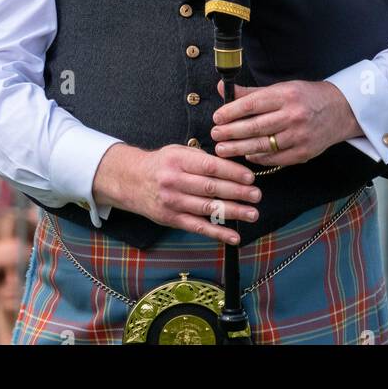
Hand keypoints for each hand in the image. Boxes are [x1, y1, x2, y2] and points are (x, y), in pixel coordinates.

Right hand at [92, 143, 260, 246]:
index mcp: (178, 160)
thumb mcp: (177, 152)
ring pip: (207, 209)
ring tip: (252, 214)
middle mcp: (174, 181)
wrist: (131, 181)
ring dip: (233, 212)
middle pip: (211, 188)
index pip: (210, 167)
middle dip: (237, 192)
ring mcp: (173, 202)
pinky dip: (218, 233)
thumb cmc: (161, 164)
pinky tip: (234, 236)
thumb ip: (201, 158)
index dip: (232, 172)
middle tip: (257, 195)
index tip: (249, 177)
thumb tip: (231, 165)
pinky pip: (198, 227)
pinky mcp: (172, 219)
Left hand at [211, 80, 360, 167]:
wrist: (340, 110)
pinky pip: (275, 158)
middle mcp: (293, 115)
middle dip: (231, 133)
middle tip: (214, 135)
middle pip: (255, 127)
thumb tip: (223, 89)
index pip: (253, 104)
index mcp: (286, 95)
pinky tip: (246, 155)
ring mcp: (299, 136)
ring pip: (263, 145)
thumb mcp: (281, 88)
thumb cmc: (305, 96)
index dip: (232, 112)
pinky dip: (259, 158)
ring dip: (239, 148)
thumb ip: (251, 92)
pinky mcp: (304, 152)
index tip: (217, 117)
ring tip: (223, 149)